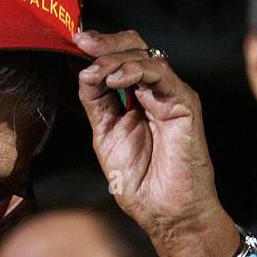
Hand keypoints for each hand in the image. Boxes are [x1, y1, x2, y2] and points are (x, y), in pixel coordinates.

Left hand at [74, 28, 237, 256]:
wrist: (167, 213)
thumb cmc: (142, 184)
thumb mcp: (106, 137)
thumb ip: (96, 104)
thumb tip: (82, 72)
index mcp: (135, 100)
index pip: (118, 60)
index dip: (97, 50)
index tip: (72, 44)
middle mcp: (154, 93)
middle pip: (133, 48)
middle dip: (105, 43)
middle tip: (82, 42)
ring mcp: (170, 96)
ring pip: (145, 55)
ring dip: (115, 58)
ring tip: (96, 70)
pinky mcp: (184, 103)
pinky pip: (160, 74)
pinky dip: (136, 70)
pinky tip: (116, 79)